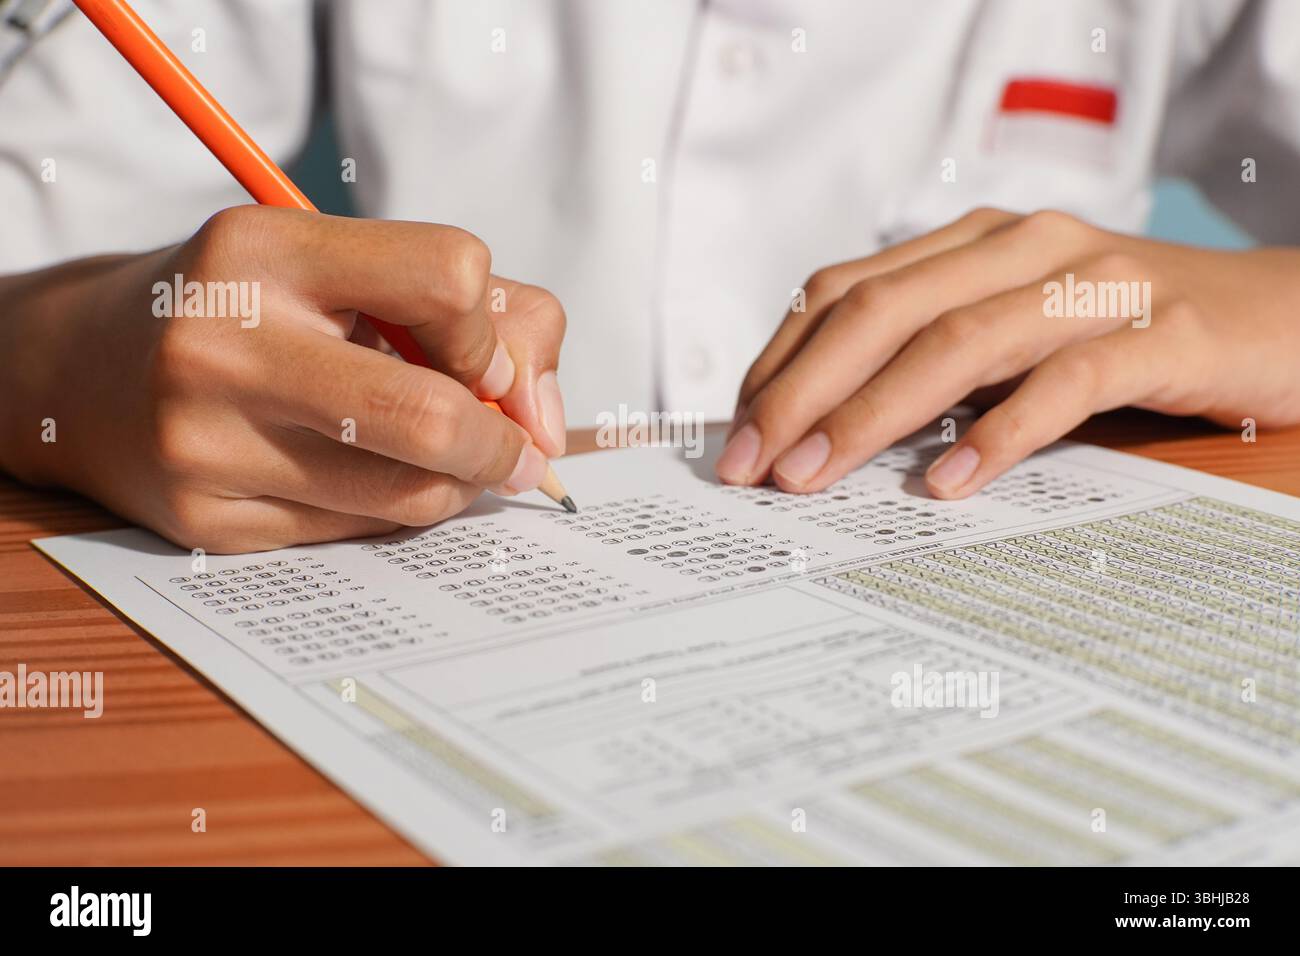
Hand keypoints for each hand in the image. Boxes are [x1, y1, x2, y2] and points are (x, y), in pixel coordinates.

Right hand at [0, 206, 566, 551]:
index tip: (478, 356)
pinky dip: (394, 508)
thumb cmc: (249, 308)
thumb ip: (482, 314)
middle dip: (502, 443)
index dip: (490, 330)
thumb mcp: (344, 268)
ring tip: (439, 457)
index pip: (451, 277)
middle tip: (514, 451)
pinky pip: (360, 534)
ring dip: (457, 483)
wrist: (82, 370)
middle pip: (434, 415)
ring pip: (411, 495)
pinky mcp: (208, 524)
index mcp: (265, 250)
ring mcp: (207, 444)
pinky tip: (363, 477)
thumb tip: (546, 426)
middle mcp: (224, 345)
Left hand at [718, 207, 1299, 496]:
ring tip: (815, 476)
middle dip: (802, 391)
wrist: (1284, 318)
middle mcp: (1023, 248)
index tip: (738, 430)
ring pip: (960, 342)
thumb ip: (933, 359)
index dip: (781, 359)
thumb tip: (822, 426)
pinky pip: (1065, 383)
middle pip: (883, 311)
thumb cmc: (1128, 334)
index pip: (846, 290)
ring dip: (873, 413)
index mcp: (975, 243)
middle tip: (751, 464)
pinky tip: (948, 484)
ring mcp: (1094, 285)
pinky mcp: (1161, 334)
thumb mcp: (1012, 332)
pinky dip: (998, 434)